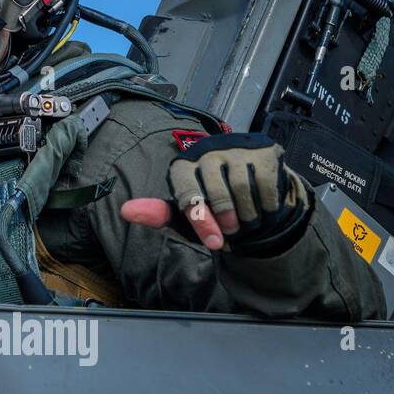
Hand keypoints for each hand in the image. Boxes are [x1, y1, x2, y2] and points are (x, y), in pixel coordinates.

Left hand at [121, 132, 311, 255]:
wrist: (253, 197)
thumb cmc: (212, 208)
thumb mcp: (185, 216)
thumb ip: (159, 215)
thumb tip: (126, 211)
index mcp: (182, 167)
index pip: (187, 194)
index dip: (201, 221)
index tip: (215, 244)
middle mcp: (206, 152)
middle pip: (217, 195)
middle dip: (227, 221)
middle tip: (232, 230)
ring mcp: (235, 149)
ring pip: (243, 189)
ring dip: (249, 216)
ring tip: (248, 220)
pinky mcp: (263, 151)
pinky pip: (265, 184)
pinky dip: (267, 206)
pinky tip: (265, 209)